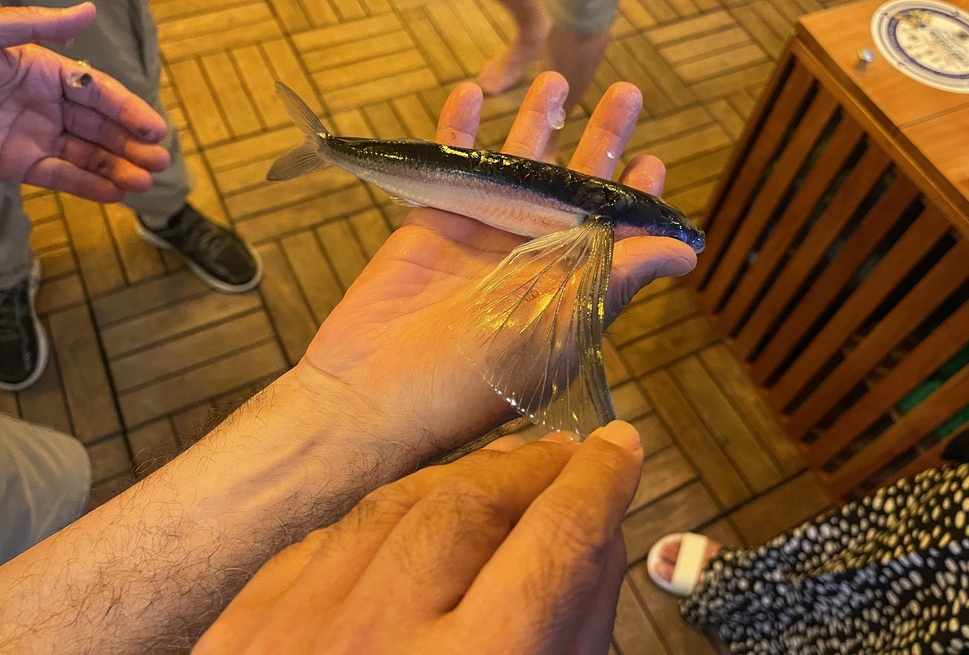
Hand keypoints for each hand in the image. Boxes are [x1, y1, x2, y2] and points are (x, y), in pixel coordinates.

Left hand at [0, 2, 169, 201]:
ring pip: (84, 155)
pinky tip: (114, 195)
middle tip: (160, 162)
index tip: (154, 129)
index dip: (129, 110)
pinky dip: (87, 187)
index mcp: (44, 70)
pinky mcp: (17, 165)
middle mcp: (45, 105)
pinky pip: (59, 177)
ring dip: (116, 169)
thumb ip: (37, 26)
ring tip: (144, 185)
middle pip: (99, 127)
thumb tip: (90, 10)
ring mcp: (32, 137)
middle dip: (131, 145)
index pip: (99, 92)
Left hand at [195, 420, 643, 653]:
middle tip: (568, 455)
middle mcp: (374, 650)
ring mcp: (288, 643)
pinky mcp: (234, 644)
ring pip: (389, 508)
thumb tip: (597, 531)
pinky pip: (320, 546)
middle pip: (468, 509)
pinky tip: (417, 512)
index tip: (620, 447)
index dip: (597, 484)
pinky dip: (381, 520)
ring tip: (505, 468)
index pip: (554, 544)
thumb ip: (576, 627)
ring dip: (458, 477)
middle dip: (530, 469)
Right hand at [283, 72, 697, 452]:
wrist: (375, 393)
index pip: (615, 234)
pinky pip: (450, 165)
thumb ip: (617, 278)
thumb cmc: (475, 374)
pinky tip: (470, 92)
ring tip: (555, 79)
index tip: (652, 162)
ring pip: (516, 166)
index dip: (636, 198)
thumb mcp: (559, 326)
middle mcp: (531, 257)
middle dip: (601, 140)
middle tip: (624, 94)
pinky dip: (458, 129)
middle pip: (573, 187)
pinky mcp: (434, 221)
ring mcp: (482, 235)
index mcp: (569, 286)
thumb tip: (685, 252)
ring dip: (536, 122)